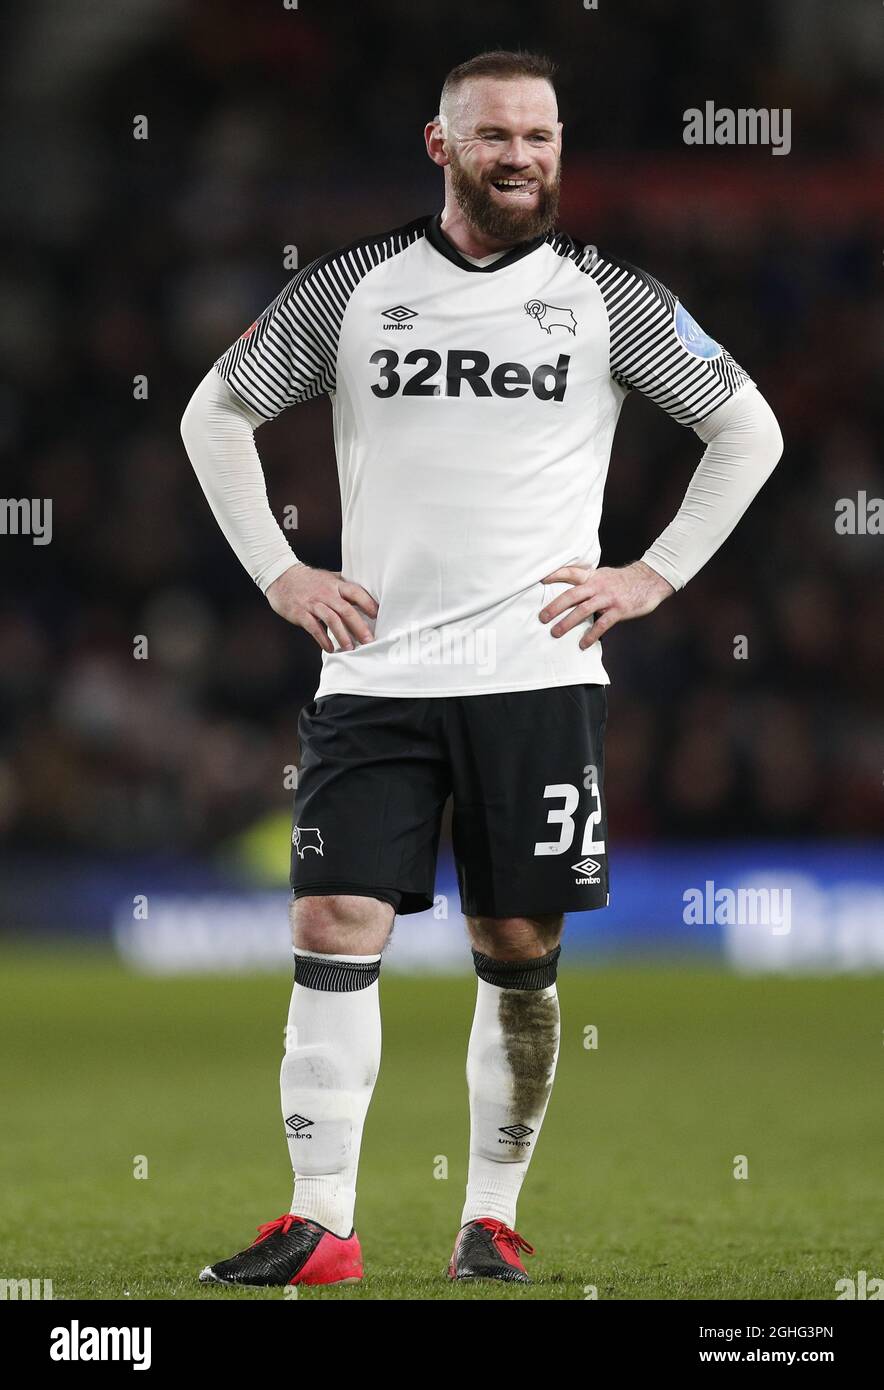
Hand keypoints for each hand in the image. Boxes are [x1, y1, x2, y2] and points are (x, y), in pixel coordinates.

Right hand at [266, 563, 378, 653]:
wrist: (281, 576)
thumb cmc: (308, 580)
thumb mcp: (329, 578)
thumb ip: (344, 586)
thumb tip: (365, 595)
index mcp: (336, 584)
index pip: (356, 592)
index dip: (368, 603)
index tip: (378, 616)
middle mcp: (326, 593)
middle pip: (346, 610)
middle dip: (359, 626)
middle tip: (369, 641)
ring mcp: (313, 603)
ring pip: (331, 619)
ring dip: (342, 635)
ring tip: (351, 648)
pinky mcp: (300, 613)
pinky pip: (314, 628)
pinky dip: (323, 639)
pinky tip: (330, 648)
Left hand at [538, 560, 674, 648]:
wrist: (650, 580)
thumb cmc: (624, 581)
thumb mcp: (604, 575)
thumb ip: (588, 581)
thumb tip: (570, 590)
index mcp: (593, 577)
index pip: (571, 573)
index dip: (555, 575)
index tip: (541, 580)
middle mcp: (598, 586)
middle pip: (572, 595)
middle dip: (555, 607)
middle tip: (542, 618)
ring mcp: (608, 598)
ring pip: (583, 610)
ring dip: (567, 622)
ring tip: (555, 633)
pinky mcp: (619, 610)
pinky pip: (602, 624)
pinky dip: (591, 635)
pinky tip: (582, 644)